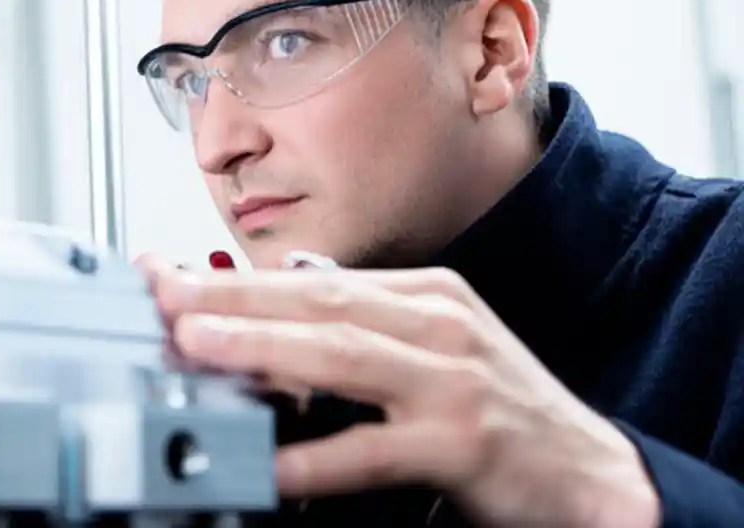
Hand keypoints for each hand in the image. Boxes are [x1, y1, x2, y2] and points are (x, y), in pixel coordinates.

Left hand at [138, 255, 659, 527]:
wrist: (594, 478)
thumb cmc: (501, 414)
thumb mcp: (429, 352)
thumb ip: (359, 326)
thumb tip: (281, 300)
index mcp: (423, 296)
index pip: (310, 282)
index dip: (233, 280)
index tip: (167, 276)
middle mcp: (437, 324)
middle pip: (314, 303)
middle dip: (229, 298)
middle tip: (160, 296)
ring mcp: (452, 381)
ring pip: (341, 356)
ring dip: (261, 347)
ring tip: (195, 343)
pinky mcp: (465, 443)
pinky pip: (376, 450)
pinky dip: (319, 454)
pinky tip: (271, 460)